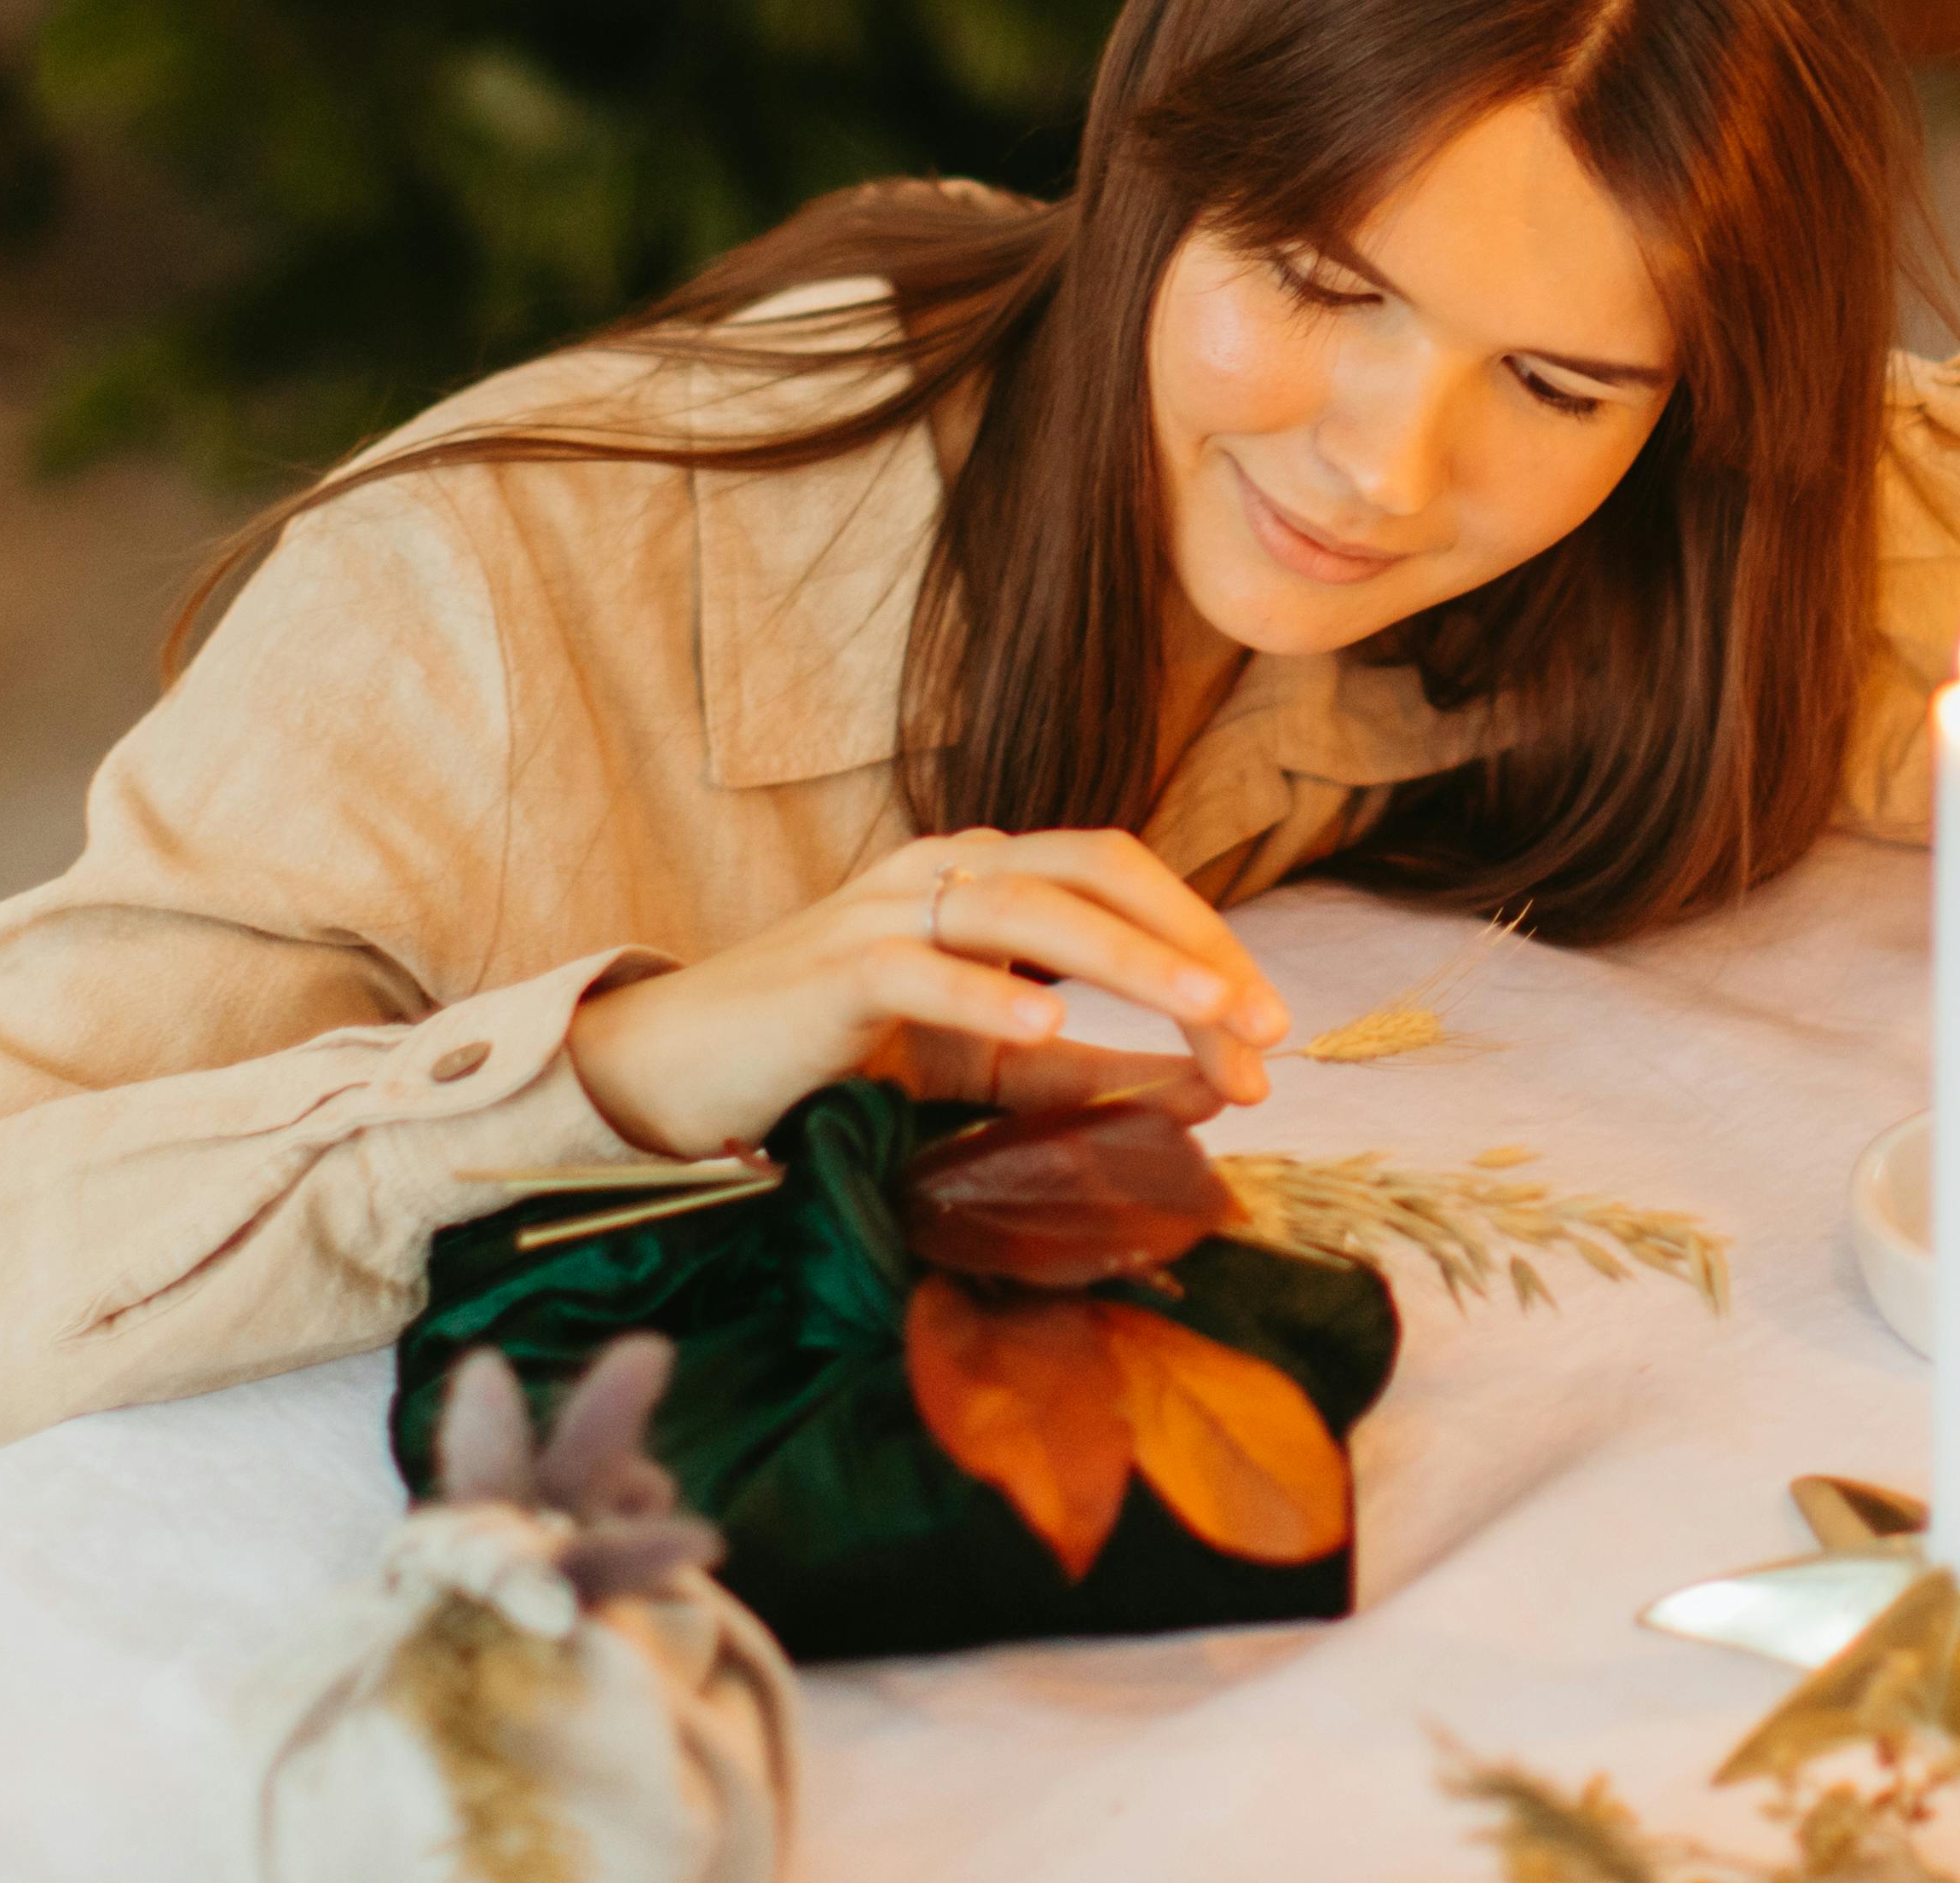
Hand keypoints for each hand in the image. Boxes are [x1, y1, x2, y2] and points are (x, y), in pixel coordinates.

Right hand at [568, 829, 1292, 1161]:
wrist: (684, 1073)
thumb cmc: (841, 1062)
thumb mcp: (988, 1067)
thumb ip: (1092, 1074)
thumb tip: (1221, 1088)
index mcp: (992, 879)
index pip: (1126, 882)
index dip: (1209, 945)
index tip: (1275, 1037)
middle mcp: (948, 871)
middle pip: (1098, 871)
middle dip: (1193, 943)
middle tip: (1268, 1026)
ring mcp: (886, 911)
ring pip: (1027, 905)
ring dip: (1129, 958)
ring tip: (1206, 1011)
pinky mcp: (831, 973)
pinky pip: (919, 966)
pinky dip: (988, 993)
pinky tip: (1048, 1025)